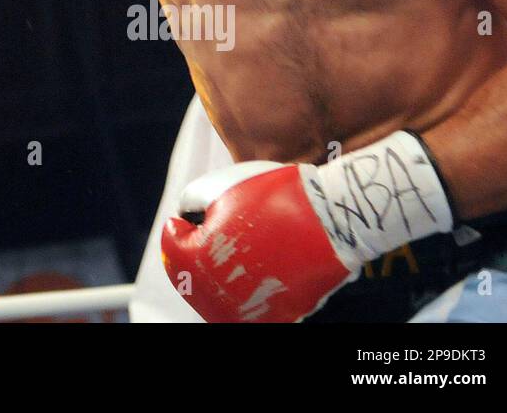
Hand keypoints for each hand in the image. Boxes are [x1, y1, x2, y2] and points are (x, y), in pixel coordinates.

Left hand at [161, 131, 452, 321]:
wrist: (332, 217)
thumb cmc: (273, 195)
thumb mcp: (217, 187)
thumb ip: (189, 205)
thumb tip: (185, 223)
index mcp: (200, 261)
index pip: (173, 248)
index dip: (178, 229)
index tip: (186, 220)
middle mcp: (221, 297)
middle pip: (192, 279)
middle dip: (194, 255)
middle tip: (205, 236)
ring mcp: (251, 313)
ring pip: (219, 299)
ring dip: (216, 278)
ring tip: (231, 253)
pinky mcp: (280, 319)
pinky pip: (250, 311)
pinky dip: (245, 294)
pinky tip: (252, 272)